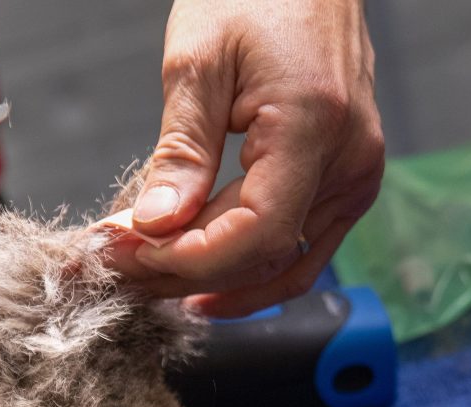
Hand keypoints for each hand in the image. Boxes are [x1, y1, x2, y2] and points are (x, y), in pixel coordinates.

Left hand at [106, 0, 384, 316]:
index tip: (129, 253)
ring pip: (284, 265)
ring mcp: (357, 177)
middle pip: (265, 256)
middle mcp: (350, 162)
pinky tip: (199, 281)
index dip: (191, 259)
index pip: (257, 233)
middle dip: (183, 271)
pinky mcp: (347, 183)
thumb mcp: (198, 62)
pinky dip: (247, 269)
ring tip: (146, 276)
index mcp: (316, 126)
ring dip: (213, 280)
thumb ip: (181, 151)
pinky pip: (299, 248)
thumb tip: (155, 226)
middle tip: (114, 266)